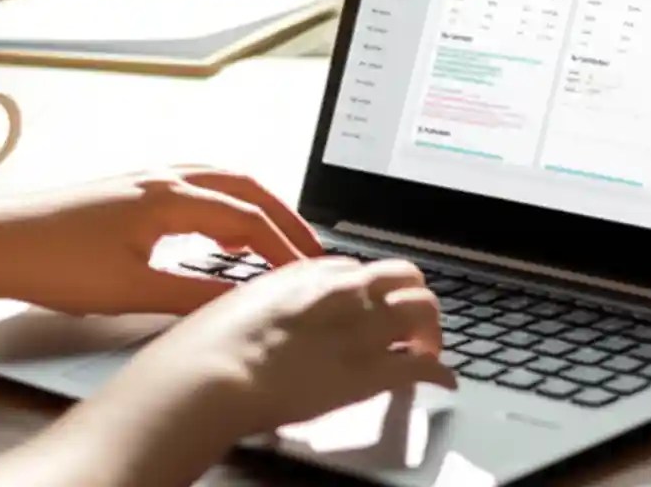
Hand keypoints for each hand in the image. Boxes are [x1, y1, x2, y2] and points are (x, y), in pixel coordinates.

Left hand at [4, 166, 322, 315]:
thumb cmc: (54, 262)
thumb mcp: (131, 289)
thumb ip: (193, 294)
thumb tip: (243, 302)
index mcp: (171, 197)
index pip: (248, 218)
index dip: (284, 247)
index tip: (309, 273)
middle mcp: (165, 178)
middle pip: (245, 187)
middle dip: (284, 217)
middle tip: (311, 248)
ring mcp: (147, 180)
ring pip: (222, 182)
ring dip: (256, 206)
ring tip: (277, 238)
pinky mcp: (132, 192)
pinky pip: (199, 187)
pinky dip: (227, 205)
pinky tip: (221, 231)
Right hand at [119, 256, 456, 437]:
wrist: (211, 376)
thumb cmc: (208, 346)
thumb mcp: (239, 303)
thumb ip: (270, 303)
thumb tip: (277, 317)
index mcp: (308, 271)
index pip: (358, 269)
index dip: (367, 291)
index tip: (367, 308)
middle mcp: (343, 291)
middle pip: (404, 276)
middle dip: (412, 297)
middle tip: (409, 324)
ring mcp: (361, 328)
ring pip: (423, 311)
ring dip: (429, 330)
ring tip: (426, 349)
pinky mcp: (370, 371)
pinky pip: (422, 365)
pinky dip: (438, 372)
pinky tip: (441, 380)